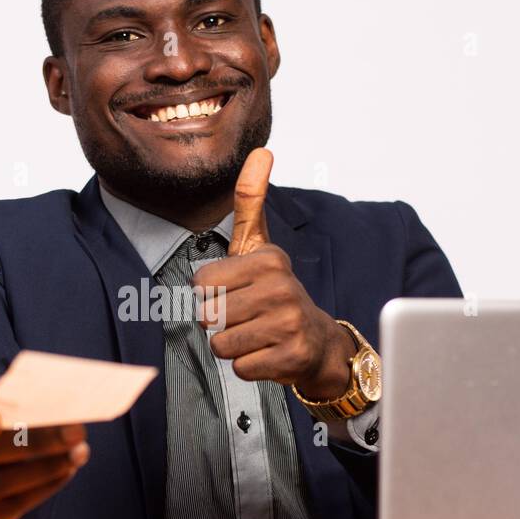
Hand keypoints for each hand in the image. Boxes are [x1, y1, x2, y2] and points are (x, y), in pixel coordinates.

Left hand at [192, 149, 356, 398]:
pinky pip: (240, 367)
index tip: (237, 291)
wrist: (318, 342)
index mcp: (268, 259)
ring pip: (221, 344)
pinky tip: (268, 354)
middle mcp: (281, 287)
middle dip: (220, 323)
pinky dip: (249, 366)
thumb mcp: (260, 245)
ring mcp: (289, 322)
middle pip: (208, 316)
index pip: (201, 283)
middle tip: (248, 318)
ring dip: (233, 346)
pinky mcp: (292, 356)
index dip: (211, 293)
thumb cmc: (276, 293)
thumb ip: (250, 200)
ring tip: (257, 335)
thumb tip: (262, 151)